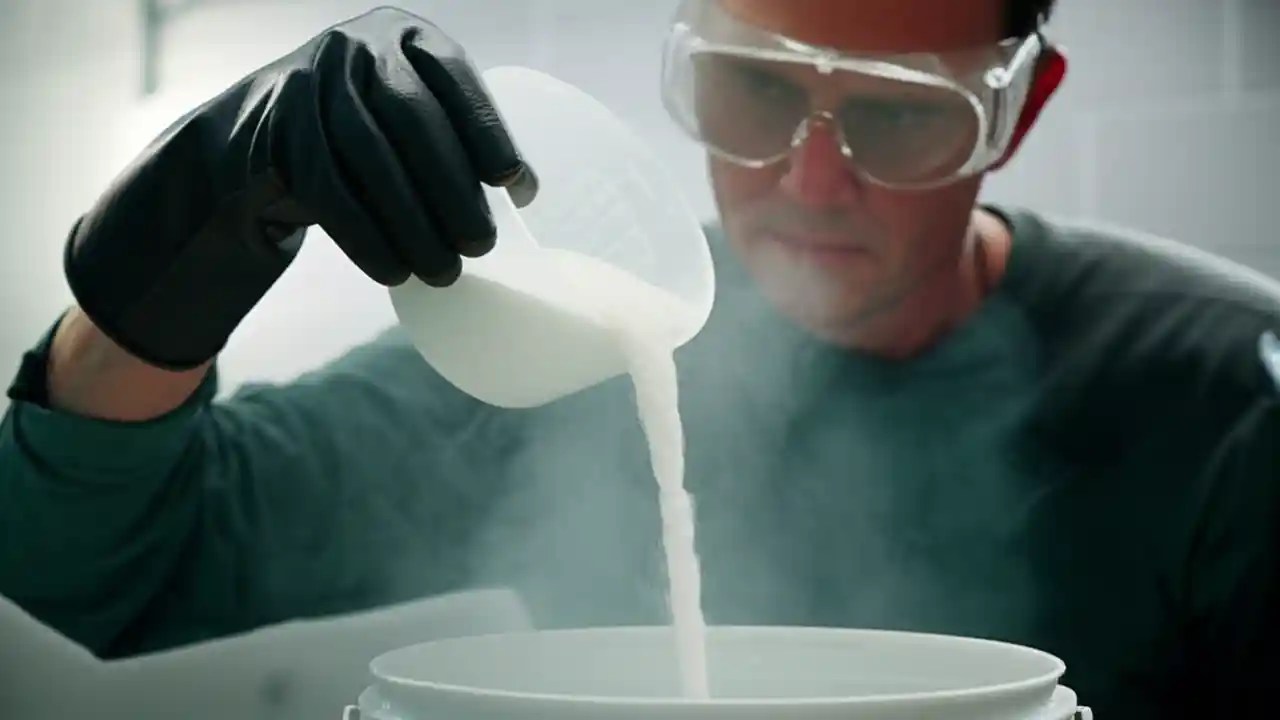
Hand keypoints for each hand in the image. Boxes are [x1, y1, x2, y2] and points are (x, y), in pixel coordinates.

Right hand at [63, 5, 536, 369]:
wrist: (262, 135)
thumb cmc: (368, 134)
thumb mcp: (415, 115)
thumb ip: (463, 140)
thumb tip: (523, 191)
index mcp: (406, 37)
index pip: (455, 79)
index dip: (487, 132)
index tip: (513, 186)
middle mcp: (356, 48)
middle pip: (412, 120)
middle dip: (452, 190)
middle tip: (481, 245)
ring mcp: (310, 85)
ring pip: (370, 159)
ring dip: (413, 225)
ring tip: (444, 271)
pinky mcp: (276, 131)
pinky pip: (328, 192)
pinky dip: (368, 238)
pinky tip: (395, 271)